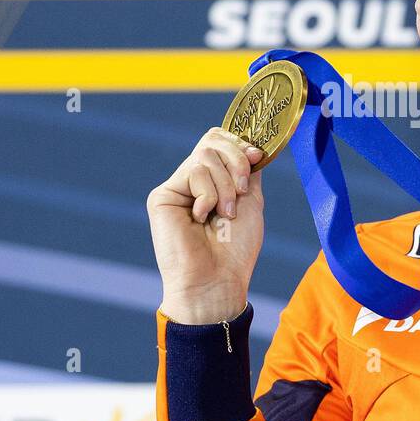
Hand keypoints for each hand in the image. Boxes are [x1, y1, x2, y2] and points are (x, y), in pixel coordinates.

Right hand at [147, 126, 265, 324]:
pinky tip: (202, 217)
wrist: (216, 279)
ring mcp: (177, 187)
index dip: (239, 142)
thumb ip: (248, 170)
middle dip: (237, 161)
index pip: (221, 142)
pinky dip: (208, 194)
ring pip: (206, 155)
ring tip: (224, 213)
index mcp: (214, 181)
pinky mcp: (163, 195)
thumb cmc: (235, 249)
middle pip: (213, 141)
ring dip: (226, 185)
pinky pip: (194, 172)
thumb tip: (252, 142)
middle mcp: (194, 181)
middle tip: (243, 191)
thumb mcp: (251, 201)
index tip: (257, 156)